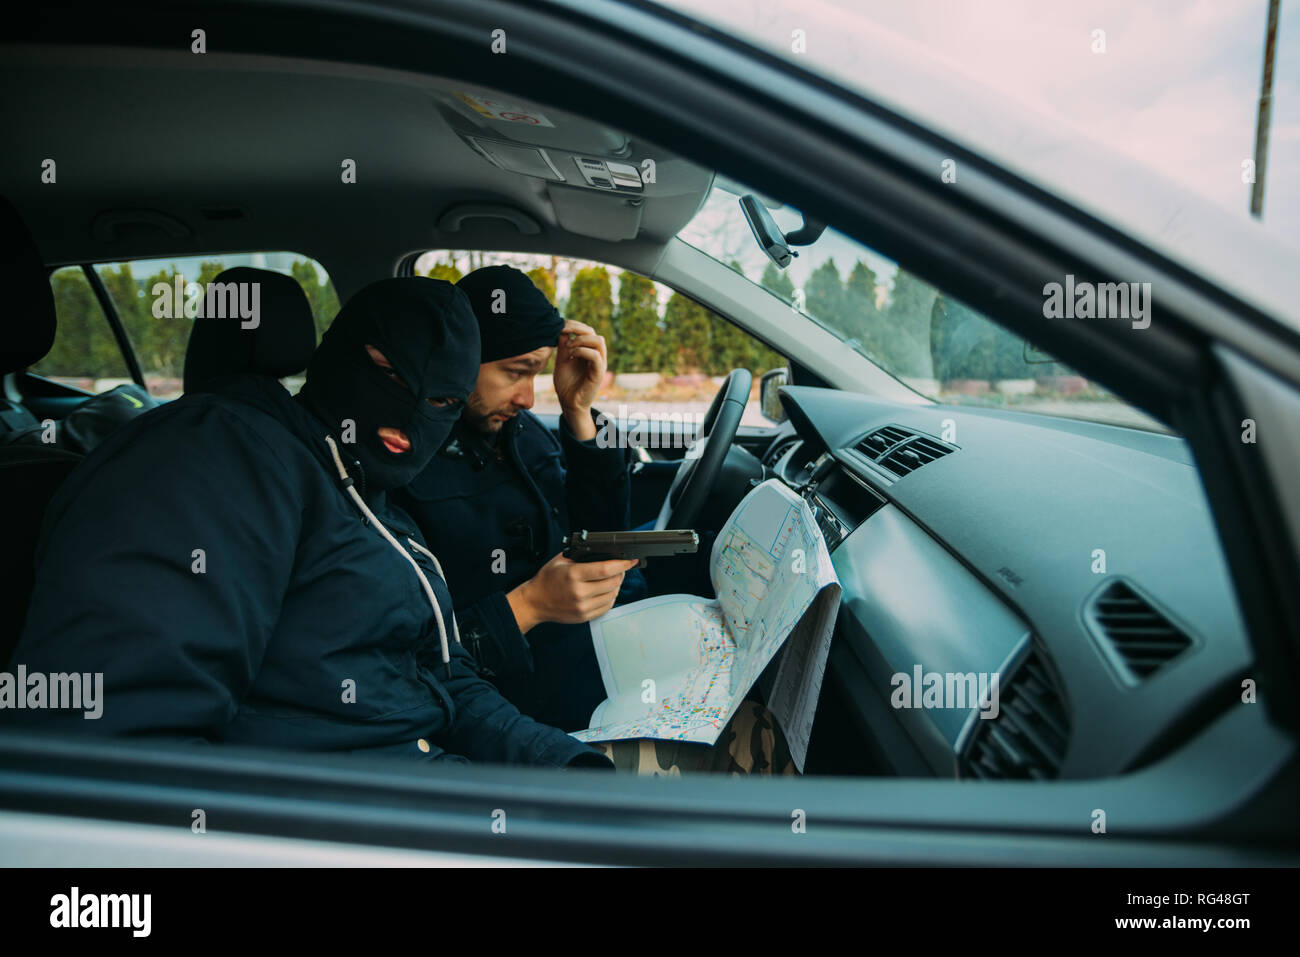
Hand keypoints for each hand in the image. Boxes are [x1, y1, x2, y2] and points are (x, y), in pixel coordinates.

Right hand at [506, 553, 638, 632]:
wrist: (535, 602)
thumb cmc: (547, 580)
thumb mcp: (560, 561)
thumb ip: (580, 555)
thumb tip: (603, 552)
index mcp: (574, 575)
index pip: (606, 569)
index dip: (622, 564)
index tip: (630, 561)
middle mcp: (579, 592)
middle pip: (612, 583)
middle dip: (621, 574)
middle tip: (620, 569)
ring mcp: (582, 606)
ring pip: (612, 595)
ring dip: (616, 586)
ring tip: (613, 579)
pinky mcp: (584, 616)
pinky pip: (606, 607)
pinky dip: (610, 597)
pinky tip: (606, 591)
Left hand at [552, 319, 605, 439]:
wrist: (568, 403)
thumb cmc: (566, 383)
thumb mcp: (562, 360)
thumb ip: (563, 346)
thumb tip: (562, 329)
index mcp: (588, 351)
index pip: (587, 331)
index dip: (575, 325)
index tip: (561, 326)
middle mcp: (596, 356)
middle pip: (594, 333)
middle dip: (578, 329)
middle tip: (564, 334)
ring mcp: (599, 364)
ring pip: (599, 341)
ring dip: (582, 339)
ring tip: (568, 346)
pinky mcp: (598, 373)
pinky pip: (596, 356)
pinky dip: (583, 351)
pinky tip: (571, 354)